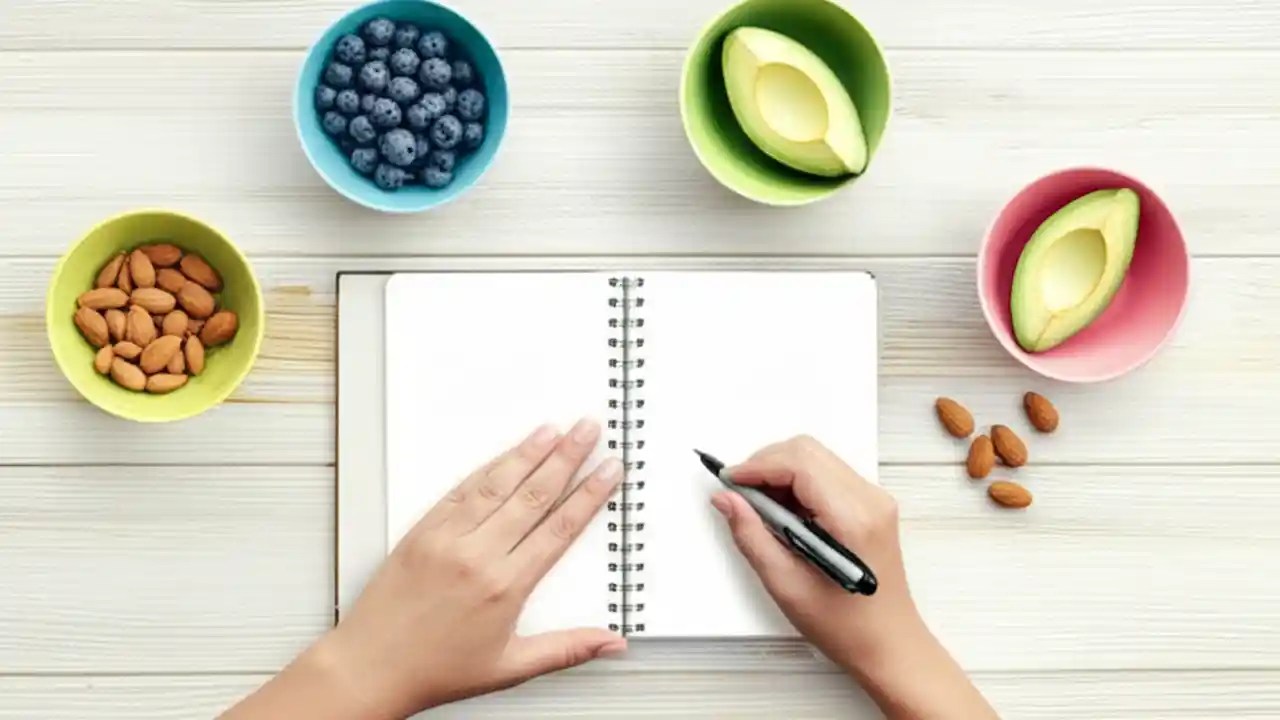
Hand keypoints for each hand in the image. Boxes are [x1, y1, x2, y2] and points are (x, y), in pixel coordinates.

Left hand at [225, 419, 624, 719]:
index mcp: (504, 587)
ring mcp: (448, 538)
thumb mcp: (511, 666)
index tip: (608, 471)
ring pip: (498, 484)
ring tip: (555, 430)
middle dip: (568, 457)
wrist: (372, 667)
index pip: (559, 528)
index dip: (589, 494)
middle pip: (534, 495)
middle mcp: (477, 556)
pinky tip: (507, 453)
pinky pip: (462, 490)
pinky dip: (489, 468)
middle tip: (589, 431)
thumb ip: (567, 648)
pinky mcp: (423, 531)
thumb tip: (610, 643)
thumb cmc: (434, 669)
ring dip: (530, 452)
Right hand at [709, 435, 916, 669]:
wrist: (889, 645)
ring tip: (761, 511)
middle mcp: (870, 500)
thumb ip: (752, 536)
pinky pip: (827, 475)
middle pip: (807, 451)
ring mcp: (874, 500)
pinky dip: (798, 484)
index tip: (729, 482)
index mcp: (852, 519)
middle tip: (740, 495)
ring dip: (781, 474)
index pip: (799, 463)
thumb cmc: (847, 626)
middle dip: (766, 465)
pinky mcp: (871, 505)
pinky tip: (785, 515)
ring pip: (816, 458)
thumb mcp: (786, 585)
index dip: (757, 466)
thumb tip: (726, 499)